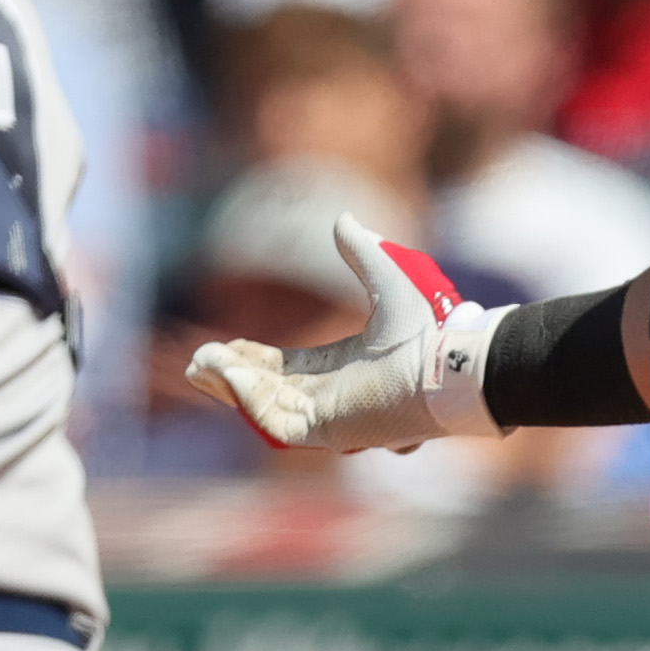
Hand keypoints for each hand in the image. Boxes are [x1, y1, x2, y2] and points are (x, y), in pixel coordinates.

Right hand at [184, 215, 497, 451]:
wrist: (451, 363)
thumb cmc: (429, 330)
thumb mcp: (384, 281)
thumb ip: (360, 253)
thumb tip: (342, 219)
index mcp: (343, 369)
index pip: (286, 370)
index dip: (252, 360)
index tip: (224, 347)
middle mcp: (334, 397)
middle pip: (268, 391)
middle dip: (231, 378)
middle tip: (198, 362)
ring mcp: (330, 418)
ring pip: (265, 408)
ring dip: (232, 386)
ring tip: (201, 365)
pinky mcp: (330, 431)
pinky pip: (276, 423)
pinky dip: (249, 400)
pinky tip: (229, 372)